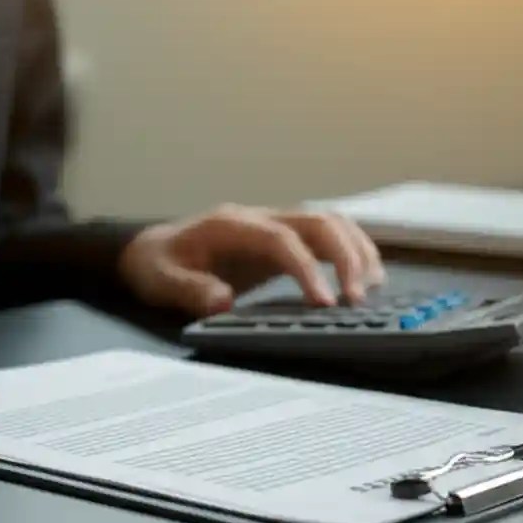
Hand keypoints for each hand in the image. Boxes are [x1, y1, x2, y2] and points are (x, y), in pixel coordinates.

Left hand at [119, 204, 384, 316]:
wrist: (150, 250)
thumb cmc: (156, 264)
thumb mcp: (161, 281)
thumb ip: (189, 290)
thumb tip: (223, 302)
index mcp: (230, 225)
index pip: (280, 240)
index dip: (306, 269)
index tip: (324, 303)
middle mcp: (258, 218)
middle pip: (317, 222)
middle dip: (345, 256)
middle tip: (358, 299)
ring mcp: (273, 226)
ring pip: (329, 223)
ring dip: (356, 250)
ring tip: (372, 289)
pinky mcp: (282, 241)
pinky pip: (325, 237)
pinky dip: (351, 252)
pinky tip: (365, 279)